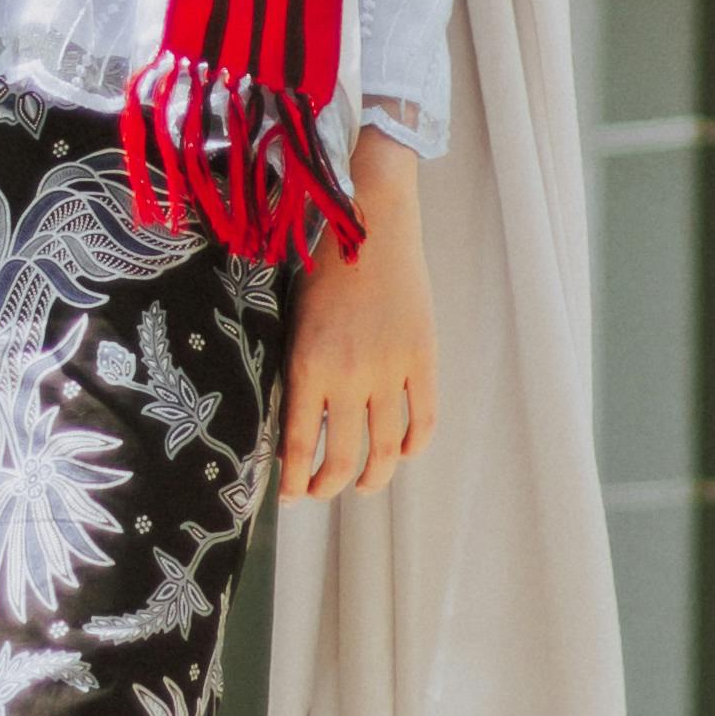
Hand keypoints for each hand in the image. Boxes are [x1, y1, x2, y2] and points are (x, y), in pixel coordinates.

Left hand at [281, 129, 435, 503]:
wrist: (372, 220)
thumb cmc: (320, 263)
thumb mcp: (292, 318)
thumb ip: (296, 369)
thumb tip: (294, 421)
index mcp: (309, 365)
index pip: (301, 444)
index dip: (295, 479)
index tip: (290, 495)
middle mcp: (351, 375)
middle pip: (344, 456)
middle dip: (330, 484)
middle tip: (323, 490)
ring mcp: (392, 369)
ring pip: (387, 448)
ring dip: (374, 475)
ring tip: (365, 483)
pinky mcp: (423, 358)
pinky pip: (425, 418)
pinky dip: (415, 444)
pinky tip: (404, 451)